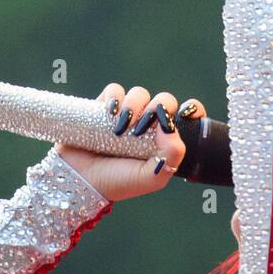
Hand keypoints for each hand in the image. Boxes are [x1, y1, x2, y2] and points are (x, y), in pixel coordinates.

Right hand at [55, 82, 207, 203]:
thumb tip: (172, 127)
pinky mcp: (103, 107)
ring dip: (134, 106)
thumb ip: (171, 157)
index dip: (192, 110)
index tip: (185, 114)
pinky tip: (109, 115)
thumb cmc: (117, 183)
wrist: (80, 181)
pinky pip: (114, 90)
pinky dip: (114, 98)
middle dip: (159, 108)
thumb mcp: (152, 178)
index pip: (186, 117)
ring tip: (120, 129)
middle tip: (144, 127)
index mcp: (163, 141)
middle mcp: (147, 125)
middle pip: (164, 100)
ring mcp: (125, 114)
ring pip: (140, 93)